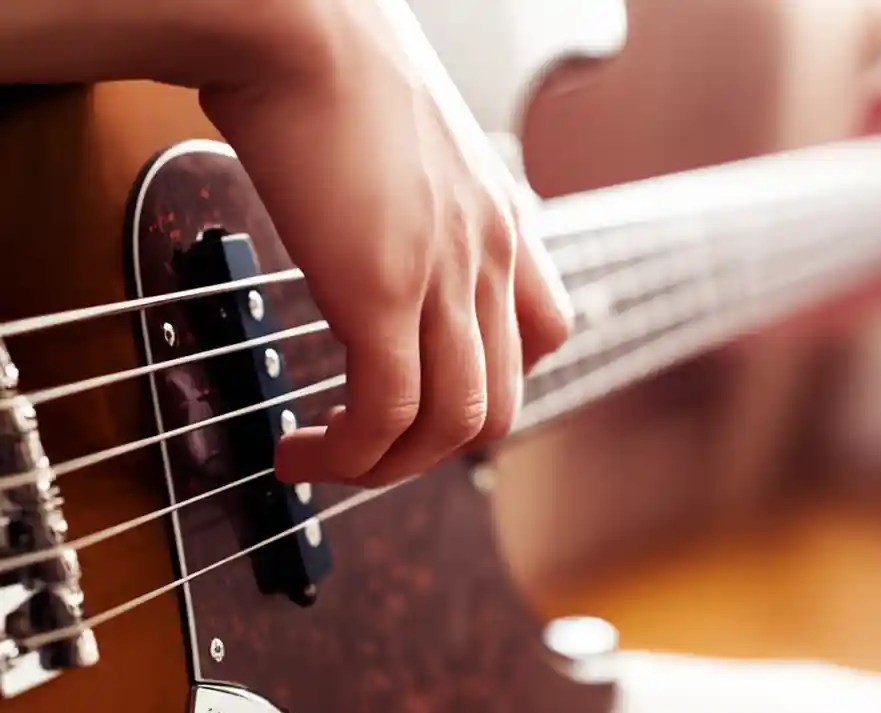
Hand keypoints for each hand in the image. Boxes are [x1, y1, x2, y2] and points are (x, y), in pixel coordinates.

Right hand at [199, 0, 573, 485]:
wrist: (298, 23)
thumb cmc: (334, 61)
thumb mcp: (408, 134)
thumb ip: (415, 190)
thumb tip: (369, 212)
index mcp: (500, 216)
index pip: (548, 330)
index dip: (497, 380)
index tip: (433, 393)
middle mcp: (490, 253)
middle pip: (502, 401)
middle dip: (435, 446)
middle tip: (367, 448)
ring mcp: (445, 275)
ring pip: (454, 425)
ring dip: (389, 467)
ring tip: (323, 461)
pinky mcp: (383, 290)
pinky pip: (388, 413)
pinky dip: (351, 454)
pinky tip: (305, 448)